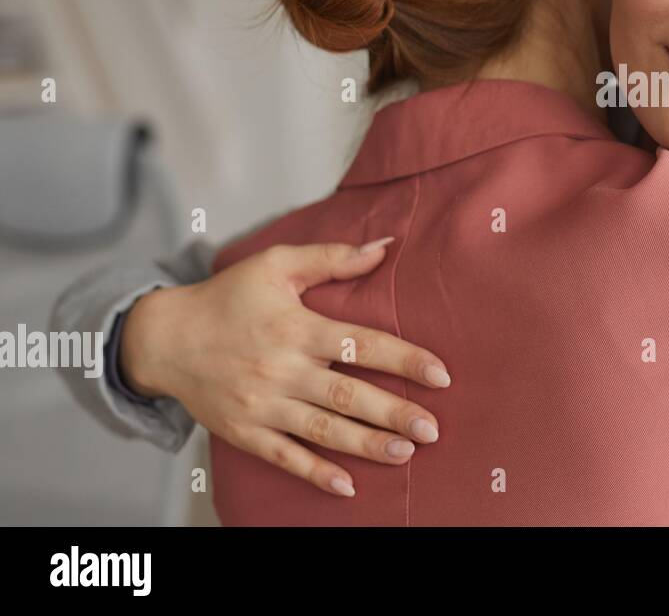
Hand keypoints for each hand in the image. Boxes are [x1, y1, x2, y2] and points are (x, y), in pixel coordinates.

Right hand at [120, 240, 451, 496]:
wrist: (163, 338)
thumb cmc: (228, 297)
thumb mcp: (277, 265)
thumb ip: (332, 258)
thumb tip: (385, 247)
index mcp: (297, 328)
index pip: (361, 345)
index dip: (404, 360)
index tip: (441, 375)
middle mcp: (282, 369)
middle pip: (347, 395)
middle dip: (394, 413)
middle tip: (432, 429)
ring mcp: (262, 404)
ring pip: (323, 430)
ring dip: (367, 444)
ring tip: (405, 453)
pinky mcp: (244, 431)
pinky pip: (284, 456)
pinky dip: (315, 472)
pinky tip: (347, 485)